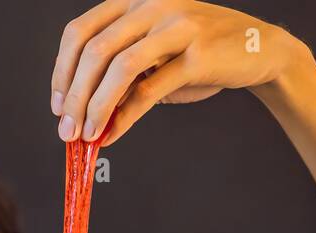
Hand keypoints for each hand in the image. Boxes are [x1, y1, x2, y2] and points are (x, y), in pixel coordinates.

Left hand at [50, 0, 305, 145]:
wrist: (259, 50)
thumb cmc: (197, 55)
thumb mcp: (151, 56)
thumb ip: (117, 76)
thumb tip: (79, 115)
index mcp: (134, 0)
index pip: (80, 32)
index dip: (61, 72)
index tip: (56, 106)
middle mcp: (153, 4)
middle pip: (94, 50)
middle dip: (73, 96)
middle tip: (65, 131)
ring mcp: (177, 26)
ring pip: (119, 67)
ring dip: (94, 107)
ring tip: (86, 136)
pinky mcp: (198, 54)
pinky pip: (149, 90)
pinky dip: (123, 117)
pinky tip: (111, 135)